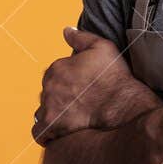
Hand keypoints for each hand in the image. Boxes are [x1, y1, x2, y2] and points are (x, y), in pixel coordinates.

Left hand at [32, 27, 132, 145]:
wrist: (122, 107)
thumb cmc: (115, 79)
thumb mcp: (103, 48)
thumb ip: (81, 38)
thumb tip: (66, 30)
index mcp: (57, 67)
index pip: (54, 75)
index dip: (69, 81)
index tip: (82, 88)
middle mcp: (49, 87)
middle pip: (49, 93)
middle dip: (61, 98)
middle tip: (80, 105)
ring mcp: (49, 108)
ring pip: (43, 112)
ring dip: (54, 115)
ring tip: (72, 120)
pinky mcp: (51, 127)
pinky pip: (40, 132)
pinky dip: (47, 133)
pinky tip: (60, 133)